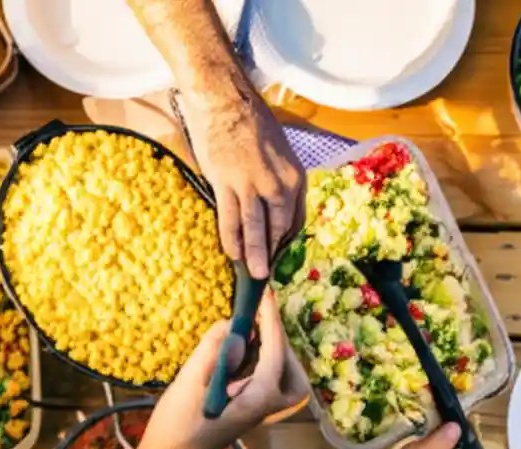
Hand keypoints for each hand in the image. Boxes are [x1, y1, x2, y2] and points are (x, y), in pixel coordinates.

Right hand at [142, 291, 307, 448]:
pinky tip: (243, 349)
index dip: (271, 319)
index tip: (266, 293)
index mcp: (260, 398)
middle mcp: (268, 406)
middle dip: (278, 339)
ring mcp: (260, 411)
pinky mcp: (250, 410)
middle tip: (259, 315)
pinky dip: (263, 362)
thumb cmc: (177, 425)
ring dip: (272, 350)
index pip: (275, 351)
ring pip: (284, 376)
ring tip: (252, 327)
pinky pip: (268, 382)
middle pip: (291, 367)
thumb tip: (232, 324)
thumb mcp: (190, 382)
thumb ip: (214, 350)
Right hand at [184, 90, 304, 279]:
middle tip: (267, 275)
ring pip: (255, 228)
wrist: (226, 102)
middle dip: (272, 253)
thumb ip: (281, 180)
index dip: (285, 241)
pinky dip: (232, 238)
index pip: (294, 219)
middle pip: (276, 228)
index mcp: (294, 176)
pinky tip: (232, 253)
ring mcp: (251, 185)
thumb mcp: (280, 153)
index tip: (278, 255)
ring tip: (255, 274)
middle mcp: (277, 183)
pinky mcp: (227, 183)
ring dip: (255, 254)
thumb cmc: (252, 124)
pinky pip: (231, 218)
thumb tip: (276, 209)